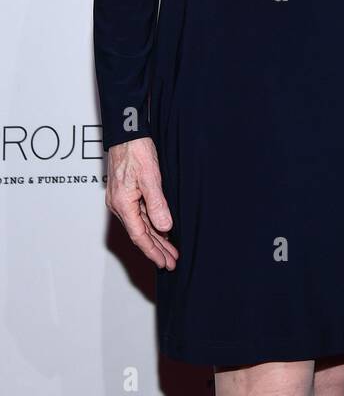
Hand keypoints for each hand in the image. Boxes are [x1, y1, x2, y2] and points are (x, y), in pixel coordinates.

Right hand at [105, 137, 178, 269]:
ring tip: (170, 251)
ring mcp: (122, 200)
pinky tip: (161, 231)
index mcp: (123, 204)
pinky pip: (140, 216)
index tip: (165, 263)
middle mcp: (119, 205)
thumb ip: (157, 204)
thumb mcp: (150, 177)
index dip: (153, 251)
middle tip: (172, 262)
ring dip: (156, 239)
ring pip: (141, 226)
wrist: (126, 133)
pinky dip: (152, 225)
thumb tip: (164, 227)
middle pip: (140, 234)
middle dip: (157, 250)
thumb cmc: (135, 151)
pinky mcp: (126, 194)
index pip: (140, 235)